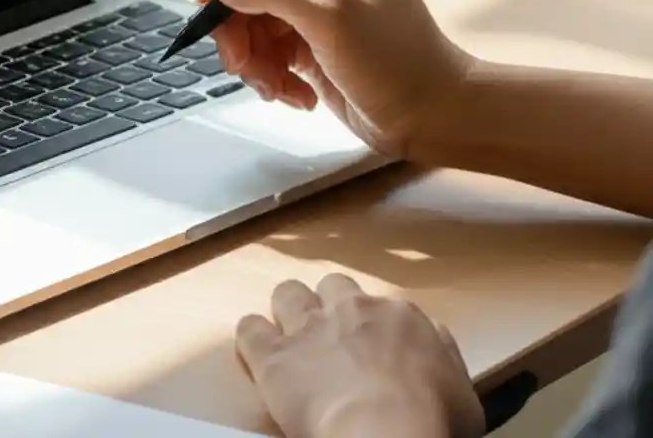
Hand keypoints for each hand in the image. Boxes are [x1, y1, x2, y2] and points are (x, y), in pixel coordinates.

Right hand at [197, 0, 472, 157]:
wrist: (430, 115)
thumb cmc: (398, 60)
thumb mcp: (331, 16)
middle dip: (236, 21)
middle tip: (238, 59)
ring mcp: (314, 2)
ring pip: (249, 15)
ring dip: (250, 54)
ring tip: (271, 84)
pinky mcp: (307, 38)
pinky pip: (263, 46)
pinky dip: (267, 71)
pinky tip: (291, 91)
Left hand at [236, 275, 483, 437]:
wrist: (384, 432)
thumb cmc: (432, 418)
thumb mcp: (461, 389)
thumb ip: (442, 353)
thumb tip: (433, 334)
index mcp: (399, 316)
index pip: (381, 305)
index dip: (373, 326)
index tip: (372, 347)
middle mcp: (351, 310)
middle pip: (331, 287)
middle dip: (328, 304)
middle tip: (329, 335)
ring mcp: (308, 328)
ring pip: (288, 293)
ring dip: (288, 310)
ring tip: (289, 336)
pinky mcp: (272, 354)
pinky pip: (249, 329)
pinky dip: (252, 337)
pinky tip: (256, 351)